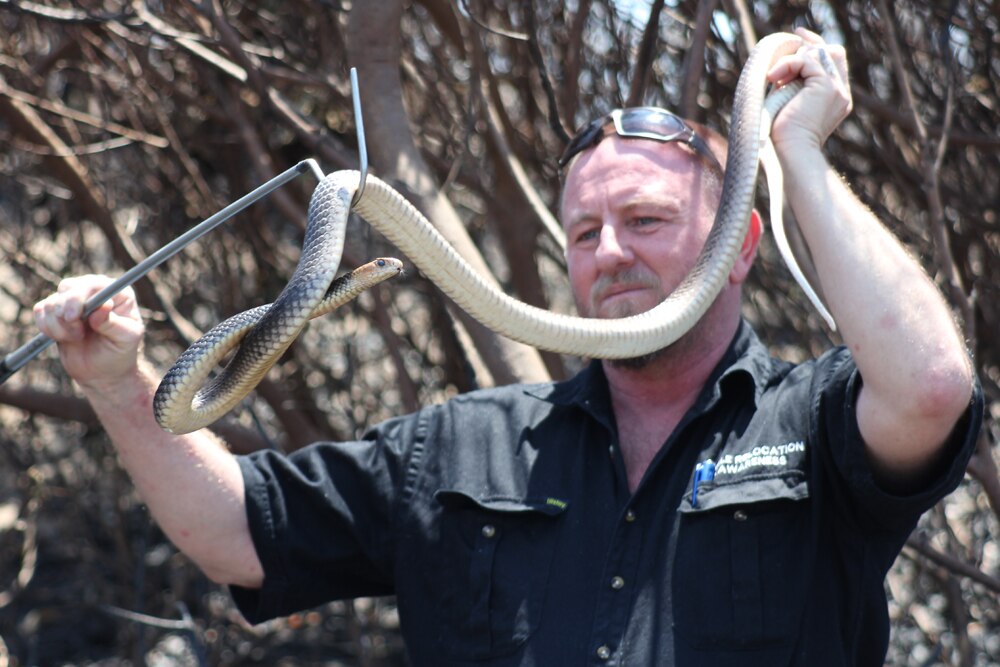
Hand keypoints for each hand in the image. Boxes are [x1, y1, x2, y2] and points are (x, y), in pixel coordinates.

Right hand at [33, 275, 145, 393]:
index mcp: (117, 293)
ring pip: (52, 302)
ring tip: (76, 338)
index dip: (78, 297)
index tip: (73, 317)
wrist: (103, 371)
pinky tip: (63, 338)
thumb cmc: (120, 351)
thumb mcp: (126, 339)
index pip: (93, 284)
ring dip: (59, 326)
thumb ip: (114, 323)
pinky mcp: (56, 312)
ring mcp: (73, 300)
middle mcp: (94, 291)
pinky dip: (47, 327)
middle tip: (76, 334)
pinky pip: (40, 311)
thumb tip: (104, 305)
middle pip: (67, 287)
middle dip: (66, 313)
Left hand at [767, 28, 851, 152]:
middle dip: (809, 44)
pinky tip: (773, 78)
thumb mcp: (788, 106)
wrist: (791, 153)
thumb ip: (792, 87)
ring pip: (820, 53)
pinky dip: (788, 64)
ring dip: (793, 59)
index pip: (833, 63)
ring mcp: (837, 89)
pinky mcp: (826, 87)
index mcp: (835, 100)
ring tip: (775, 77)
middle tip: (790, 41)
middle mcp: (841, 93)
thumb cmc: (783, 138)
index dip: (816, 47)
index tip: (798, 38)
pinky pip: (807, 60)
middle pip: (832, 52)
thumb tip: (779, 71)